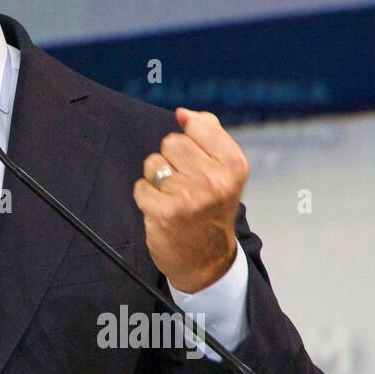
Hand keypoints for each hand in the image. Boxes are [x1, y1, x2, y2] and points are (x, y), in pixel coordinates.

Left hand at [132, 108, 249, 293]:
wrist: (207, 260)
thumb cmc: (212, 207)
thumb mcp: (224, 170)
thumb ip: (208, 133)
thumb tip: (183, 113)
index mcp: (233, 165)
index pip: (196, 125)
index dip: (190, 141)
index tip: (198, 162)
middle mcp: (215, 180)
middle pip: (171, 142)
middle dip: (171, 160)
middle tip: (184, 184)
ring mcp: (190, 197)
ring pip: (153, 163)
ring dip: (157, 179)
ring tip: (174, 198)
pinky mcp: (165, 212)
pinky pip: (140, 186)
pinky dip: (146, 197)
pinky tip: (162, 210)